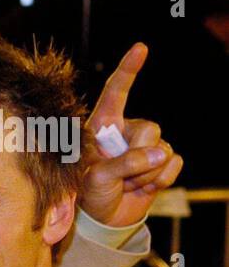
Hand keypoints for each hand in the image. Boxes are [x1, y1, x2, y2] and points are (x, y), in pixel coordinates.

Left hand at [80, 42, 183, 226]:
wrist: (106, 218)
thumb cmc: (91, 194)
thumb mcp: (97, 179)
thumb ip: (123, 164)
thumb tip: (159, 153)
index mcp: (103, 126)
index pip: (116, 93)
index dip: (128, 70)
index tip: (141, 48)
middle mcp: (126, 131)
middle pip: (150, 129)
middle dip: (137, 156)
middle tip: (118, 175)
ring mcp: (146, 146)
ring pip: (163, 149)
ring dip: (146, 174)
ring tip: (127, 184)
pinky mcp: (162, 161)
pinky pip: (175, 163)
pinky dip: (161, 180)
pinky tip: (143, 187)